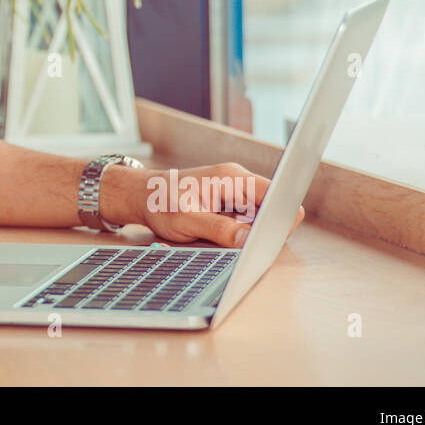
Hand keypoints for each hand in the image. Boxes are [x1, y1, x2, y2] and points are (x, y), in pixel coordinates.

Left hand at [122, 162, 304, 248]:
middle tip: (242, 245)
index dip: (282, 214)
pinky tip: (216, 236)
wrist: (142, 196)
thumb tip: (248, 239)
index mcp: (232, 179)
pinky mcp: (229, 206)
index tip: (275, 235)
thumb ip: (218, 229)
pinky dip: (238, 234)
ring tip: (218, 237)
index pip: (275, 193)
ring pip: (259, 218)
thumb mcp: (186, 220)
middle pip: (271, 208)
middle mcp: (238, 183)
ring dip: (248, 234)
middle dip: (263, 230)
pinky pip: (245, 222)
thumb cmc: (160, 202)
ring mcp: (235, 194)